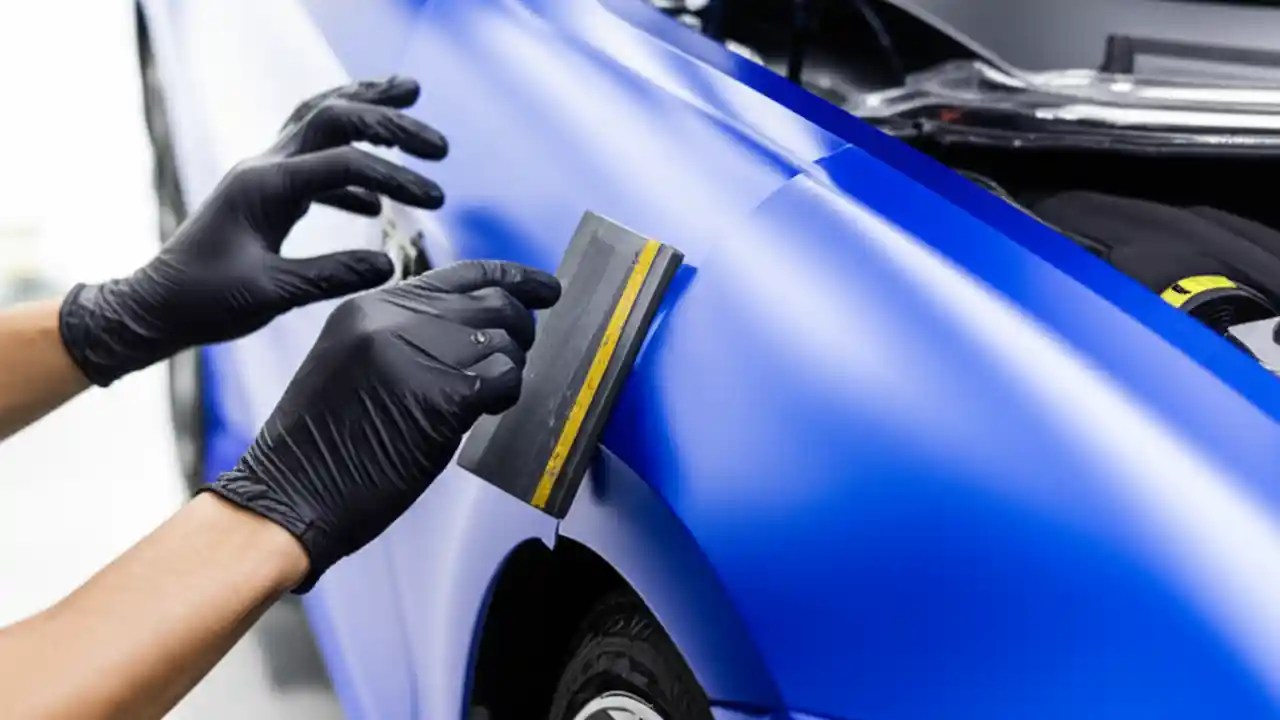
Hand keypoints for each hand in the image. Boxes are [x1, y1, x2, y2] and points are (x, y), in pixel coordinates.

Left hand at [60, 76, 447, 385]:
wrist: (154, 306)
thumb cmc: (203, 302)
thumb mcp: (269, 295)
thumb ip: (329, 276)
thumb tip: (389, 264)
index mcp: (265, 186)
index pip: (344, 161)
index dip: (395, 175)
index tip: (435, 199)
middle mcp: (264, 168)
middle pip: (333, 116)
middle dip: (388, 117)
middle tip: (437, 141)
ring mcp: (263, 177)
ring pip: (320, 124)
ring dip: (366, 113)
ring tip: (408, 102)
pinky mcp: (265, 195)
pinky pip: (315, 165)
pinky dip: (351, 171)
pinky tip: (377, 202)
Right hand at [204, 261, 561, 590]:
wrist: (290, 496)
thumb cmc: (322, 448)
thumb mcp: (351, 365)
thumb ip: (406, 337)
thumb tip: (476, 332)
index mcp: (369, 307)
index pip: (460, 274)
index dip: (513, 279)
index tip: (545, 287)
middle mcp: (394, 319)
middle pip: (492, 303)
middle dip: (520, 328)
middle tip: (521, 354)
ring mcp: (419, 353)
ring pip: (504, 340)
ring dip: (510, 369)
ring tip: (488, 397)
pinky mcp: (443, 394)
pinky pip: (505, 378)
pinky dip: (506, 395)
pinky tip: (485, 412)